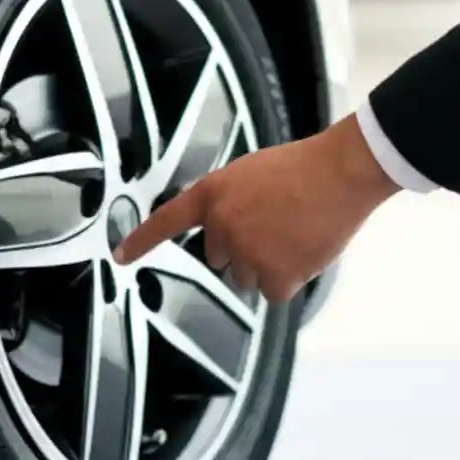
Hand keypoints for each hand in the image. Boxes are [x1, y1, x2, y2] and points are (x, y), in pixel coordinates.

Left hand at [114, 113, 401, 301]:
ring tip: (294, 235)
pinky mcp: (273, 276)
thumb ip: (231, 203)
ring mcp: (246, 253)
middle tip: (276, 226)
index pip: (167, 221)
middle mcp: (222, 227)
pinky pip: (274, 291)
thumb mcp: (251, 174)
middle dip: (244, 249)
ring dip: (268, 266)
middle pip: (220, 258)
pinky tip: (304, 252)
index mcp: (213, 195)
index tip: (120, 258)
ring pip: (247, 278)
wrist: (339, 174)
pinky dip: (290, 279)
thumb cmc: (303, 168)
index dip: (141, 241)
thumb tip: (233, 232)